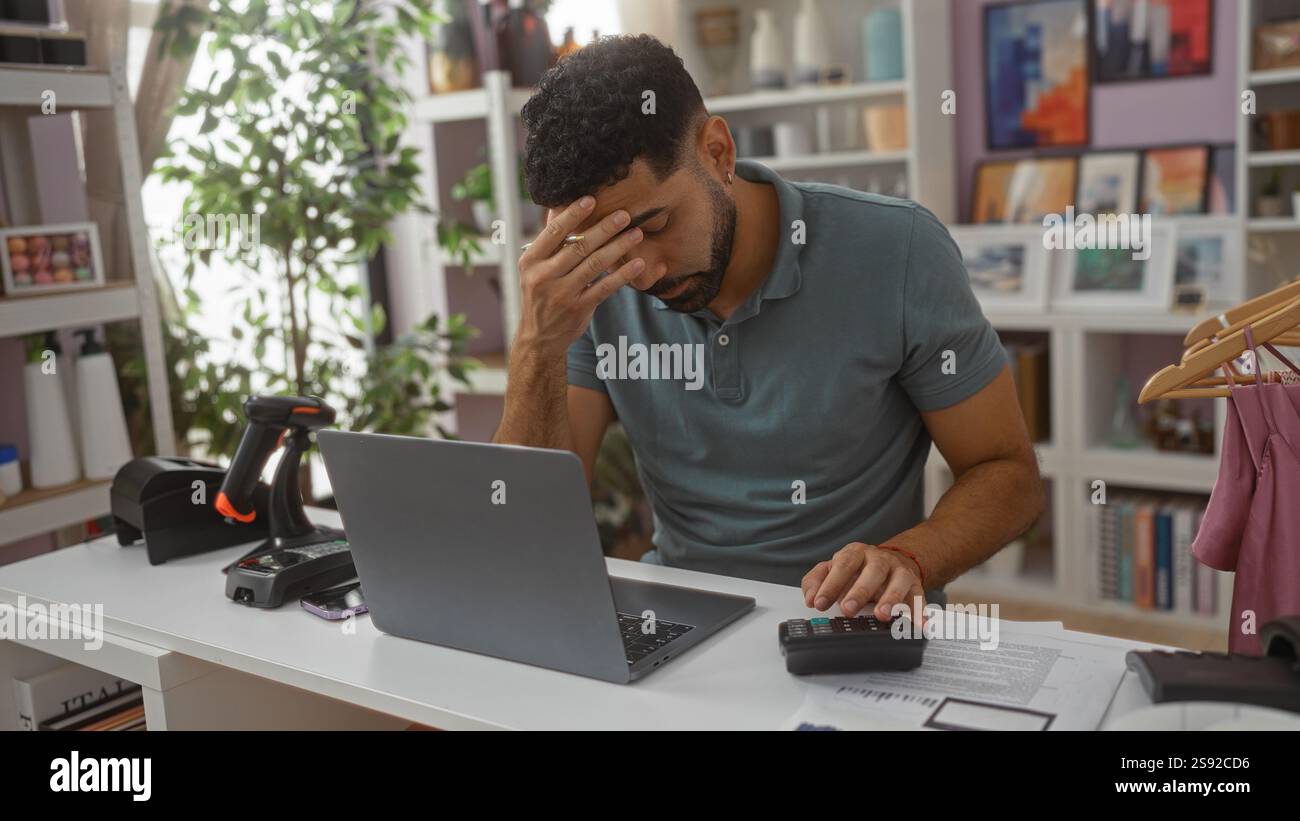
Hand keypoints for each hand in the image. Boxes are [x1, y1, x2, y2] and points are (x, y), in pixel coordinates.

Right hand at [515, 196, 664, 356]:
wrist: (539, 336)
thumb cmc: (541, 293)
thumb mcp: (534, 268)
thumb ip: (548, 242)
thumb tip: (559, 207)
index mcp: (530, 261)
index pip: (553, 232)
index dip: (572, 214)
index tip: (591, 199)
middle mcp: (543, 276)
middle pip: (578, 246)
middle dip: (604, 229)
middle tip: (625, 214)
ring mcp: (561, 294)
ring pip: (594, 265)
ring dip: (618, 247)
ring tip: (636, 234)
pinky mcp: (578, 308)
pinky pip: (604, 287)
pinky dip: (622, 274)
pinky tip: (638, 263)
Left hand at [800, 543, 925, 620]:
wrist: (891, 562)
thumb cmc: (857, 569)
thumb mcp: (833, 569)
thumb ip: (816, 580)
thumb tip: (810, 598)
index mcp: (856, 553)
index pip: (843, 565)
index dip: (830, 584)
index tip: (819, 603)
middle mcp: (880, 559)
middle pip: (873, 571)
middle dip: (860, 591)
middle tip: (848, 609)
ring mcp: (899, 571)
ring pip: (899, 581)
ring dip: (891, 598)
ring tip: (883, 615)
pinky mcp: (915, 586)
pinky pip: (919, 597)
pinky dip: (920, 612)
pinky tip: (919, 625)